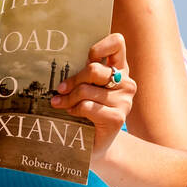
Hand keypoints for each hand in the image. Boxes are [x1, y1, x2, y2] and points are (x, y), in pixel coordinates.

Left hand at [50, 32, 134, 160]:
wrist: (96, 143)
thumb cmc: (88, 112)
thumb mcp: (86, 88)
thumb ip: (84, 73)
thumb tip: (61, 63)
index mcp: (120, 70)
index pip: (117, 43)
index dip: (99, 46)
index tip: (87, 59)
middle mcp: (126, 83)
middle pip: (94, 69)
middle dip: (73, 80)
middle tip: (60, 90)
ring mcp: (124, 101)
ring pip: (86, 90)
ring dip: (68, 98)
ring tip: (61, 103)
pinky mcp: (118, 118)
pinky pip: (87, 106)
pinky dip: (75, 110)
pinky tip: (72, 113)